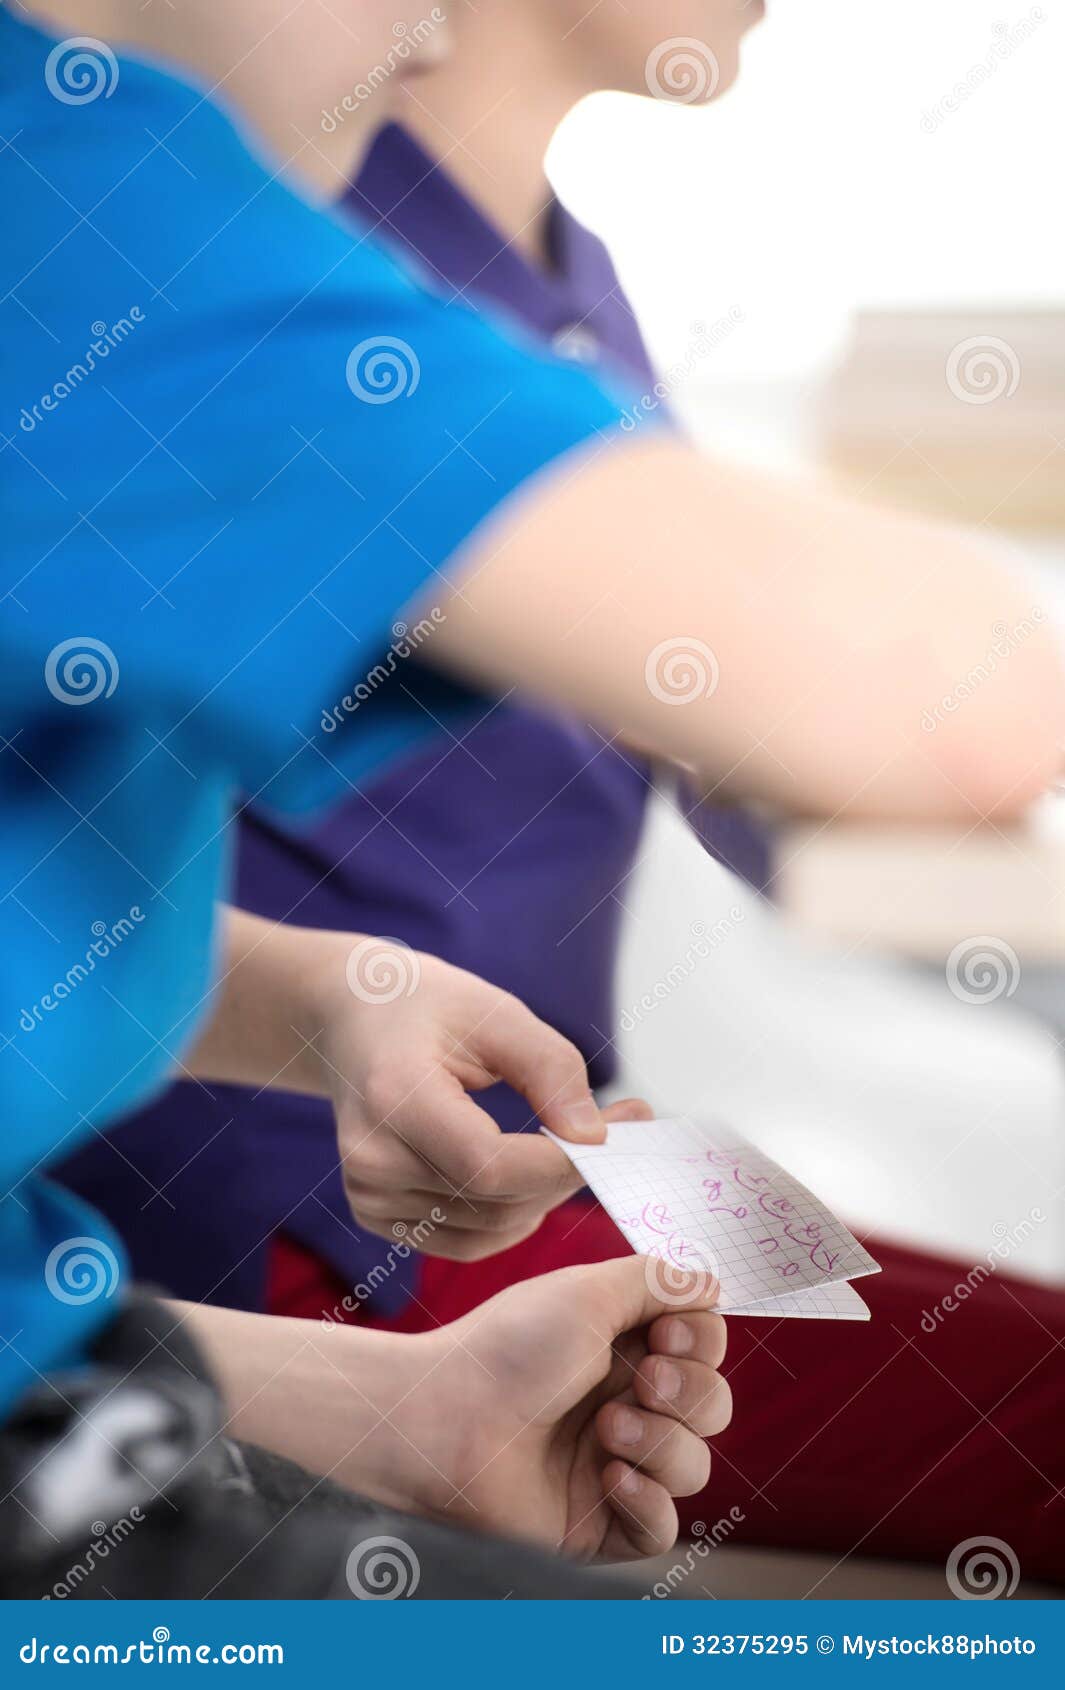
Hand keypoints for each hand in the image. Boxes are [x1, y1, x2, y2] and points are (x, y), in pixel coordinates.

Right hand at [300, 931, 651, 1258]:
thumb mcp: (498, 1014)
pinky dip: (512, 1216)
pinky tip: (528, 1174)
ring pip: (490, 1228)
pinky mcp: (374, 1215)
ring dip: (544, 1196)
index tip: (623, 1134)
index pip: (490, 1164)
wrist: (355, 1022)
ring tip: (570, 1145)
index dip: (561, 1164)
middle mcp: (370, 1157)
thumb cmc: (431, 1008)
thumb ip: (551, 1071)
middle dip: (567, 1174)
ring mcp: (367, 1193)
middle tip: (620, 1131)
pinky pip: (466, 1240)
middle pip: (495, 1200)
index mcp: (393, 1097)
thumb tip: (595, 1140)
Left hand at [387, 1256, 729, 1560]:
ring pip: (695, 1466)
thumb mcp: (587, 1290)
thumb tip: (712, 1286)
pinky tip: (608, 1477)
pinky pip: (664, 1527)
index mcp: (624, 1345)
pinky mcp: (601, 1523)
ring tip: (606, 1429)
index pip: (706, 1347)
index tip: (666, 1332)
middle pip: (713, 1406)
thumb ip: (658, 1279)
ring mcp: (617, 1464)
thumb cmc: (506, 1348)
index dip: (702, 1341)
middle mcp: (627, 1401)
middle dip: (690, 1393)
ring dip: (661, 1443)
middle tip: (641, 1382)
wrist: (443, 1422)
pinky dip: (649, 1501)